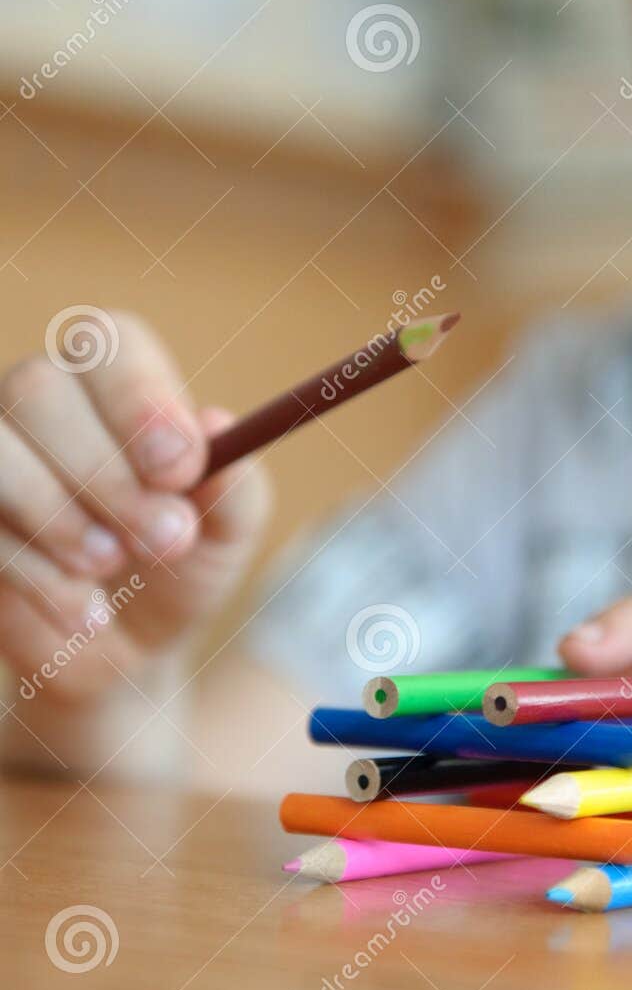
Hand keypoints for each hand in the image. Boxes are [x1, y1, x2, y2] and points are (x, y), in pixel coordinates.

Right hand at [0, 312, 269, 706]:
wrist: (132, 647)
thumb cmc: (183, 566)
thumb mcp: (228, 534)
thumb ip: (234, 485)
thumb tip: (216, 423)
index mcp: (116, 382)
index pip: (107, 342)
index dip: (139, 398)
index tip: (180, 467)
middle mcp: (42, 403)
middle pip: (38, 390)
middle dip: (105, 474)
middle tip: (167, 539)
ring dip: (60, 518)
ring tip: (112, 568)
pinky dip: (38, 576)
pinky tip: (83, 610)